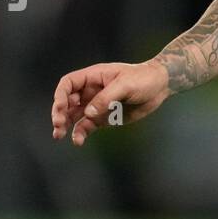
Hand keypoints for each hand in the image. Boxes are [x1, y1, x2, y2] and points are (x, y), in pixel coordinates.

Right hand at [51, 60, 169, 145]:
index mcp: (93, 77)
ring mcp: (96, 105)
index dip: (61, 95)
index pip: (68, 84)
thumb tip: (88, 113)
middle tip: (58, 126)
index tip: (61, 108)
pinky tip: (78, 141)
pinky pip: (87, 126)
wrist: (160, 86)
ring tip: (59, 136)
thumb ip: (106, 98)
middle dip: (59, 113)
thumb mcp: (125, 85)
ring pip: (74, 116)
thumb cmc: (143, 78)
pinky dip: (80, 133)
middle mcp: (91, 91)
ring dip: (65, 125)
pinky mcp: (104, 118)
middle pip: (67, 101)